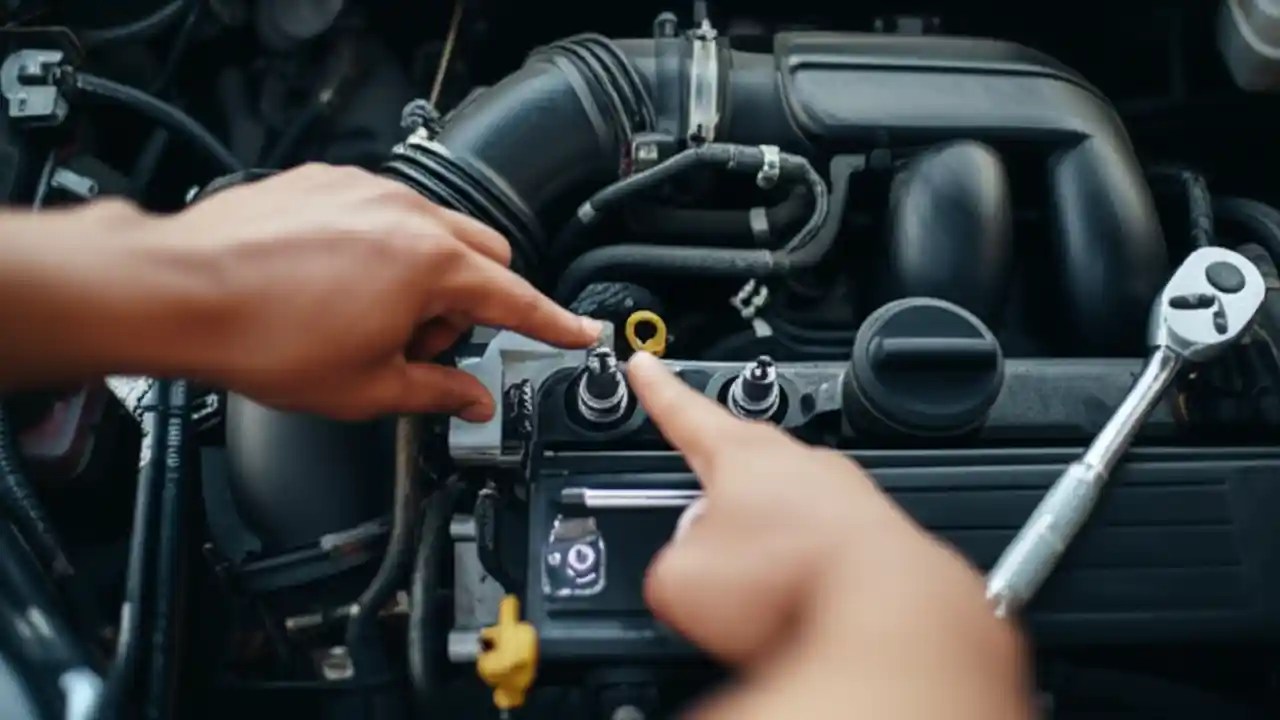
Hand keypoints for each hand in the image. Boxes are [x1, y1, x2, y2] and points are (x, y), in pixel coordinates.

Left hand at [156, 164, 599, 418]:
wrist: (177, 291)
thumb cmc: (263, 337)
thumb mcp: (365, 389)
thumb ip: (435, 394)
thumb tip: (470, 403)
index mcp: (430, 266)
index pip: (516, 299)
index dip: (555, 324)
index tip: (580, 332)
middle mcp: (405, 215)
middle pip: (482, 255)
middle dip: (472, 301)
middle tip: (425, 344)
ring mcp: (364, 191)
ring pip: (432, 231)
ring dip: (424, 275)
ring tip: (368, 318)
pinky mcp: (325, 182)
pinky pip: (381, 212)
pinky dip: (379, 248)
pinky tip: (333, 284)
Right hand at [626, 352, 1032, 718]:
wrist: (891, 620)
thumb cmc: (791, 586)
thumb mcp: (680, 578)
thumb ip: (671, 557)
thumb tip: (690, 569)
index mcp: (743, 455)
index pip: (686, 410)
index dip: (660, 389)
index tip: (648, 365)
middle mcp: (802, 464)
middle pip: (742, 473)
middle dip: (720, 508)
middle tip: (706, 548)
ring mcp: (847, 498)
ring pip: (786, 520)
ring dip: (769, 554)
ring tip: (763, 603)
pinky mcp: (880, 539)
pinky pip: (825, 556)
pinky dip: (808, 582)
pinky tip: (803, 612)